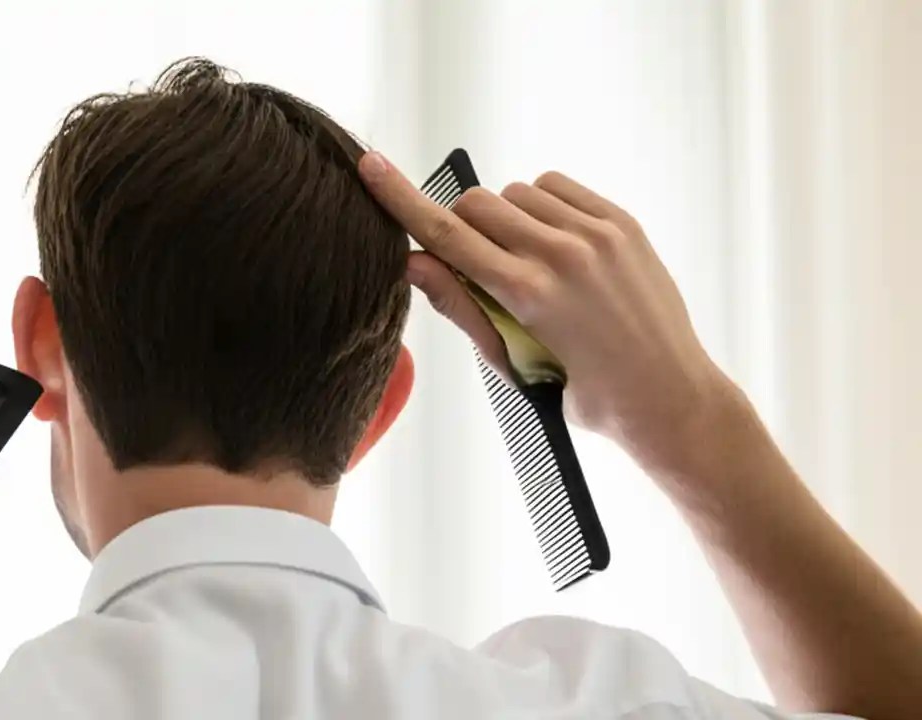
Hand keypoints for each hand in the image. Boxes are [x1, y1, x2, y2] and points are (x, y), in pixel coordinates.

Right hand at [359, 152, 729, 454]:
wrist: (669, 396)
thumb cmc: (584, 394)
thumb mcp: (512, 363)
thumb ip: (460, 306)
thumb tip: (413, 262)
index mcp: (527, 294)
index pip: (445, 234)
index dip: (400, 198)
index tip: (370, 165)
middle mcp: (562, 255)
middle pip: (475, 204)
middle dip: (462, 226)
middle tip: (478, 265)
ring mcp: (597, 234)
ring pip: (515, 193)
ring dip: (504, 219)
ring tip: (527, 263)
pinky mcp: (621, 222)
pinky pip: (556, 188)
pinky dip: (542, 208)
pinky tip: (554, 247)